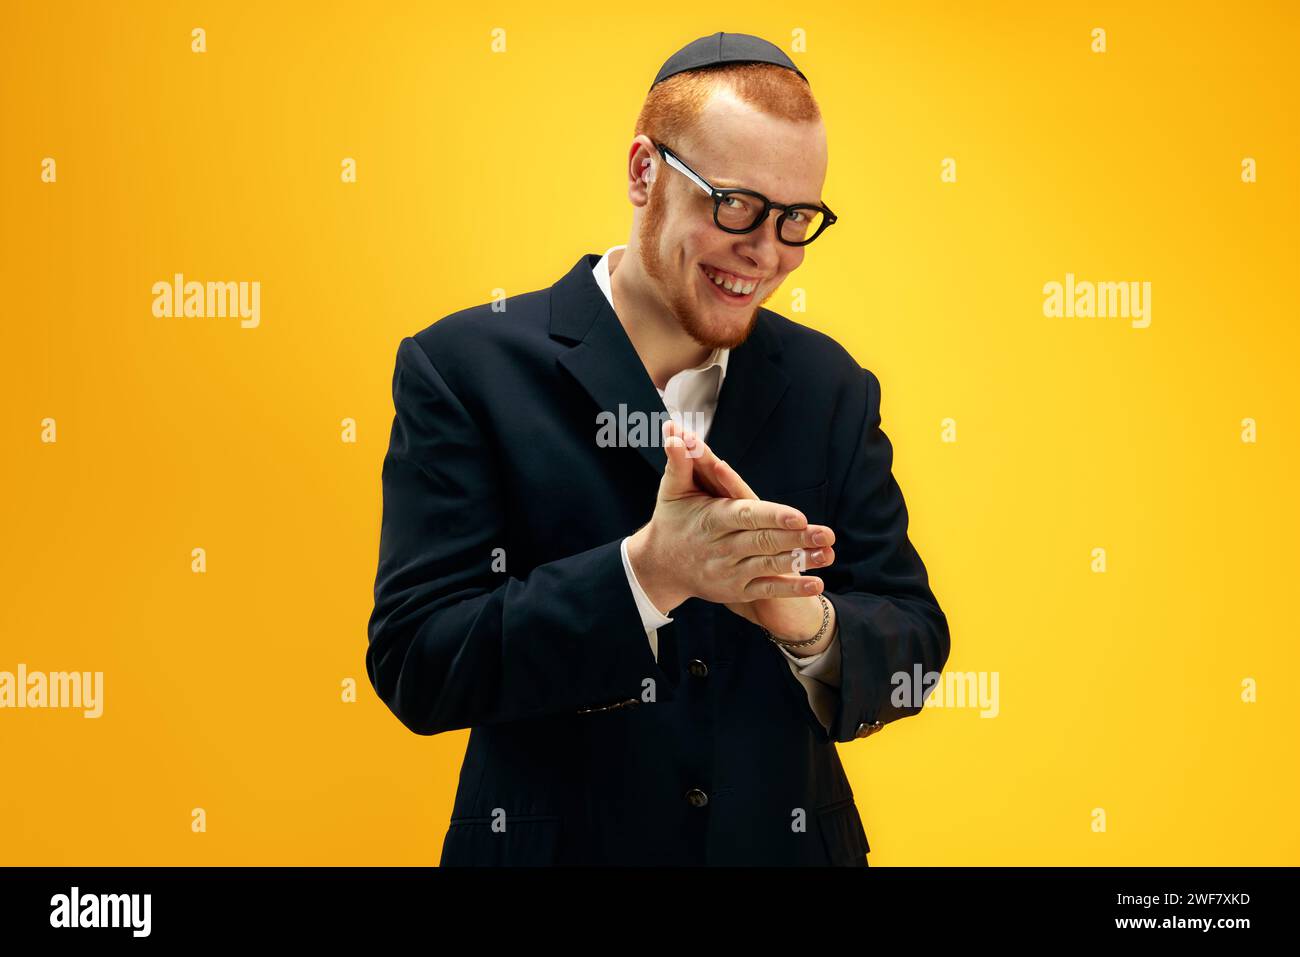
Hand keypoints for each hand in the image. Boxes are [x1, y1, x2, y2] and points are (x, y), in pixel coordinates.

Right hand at [667, 422, 838, 653]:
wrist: (659, 567)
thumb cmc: (671, 521)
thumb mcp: (672, 490)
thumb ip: (679, 462)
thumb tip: (675, 431)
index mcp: (712, 519)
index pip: (746, 516)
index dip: (772, 517)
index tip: (797, 516)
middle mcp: (722, 548)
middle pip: (764, 542)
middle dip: (796, 539)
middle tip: (826, 533)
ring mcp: (730, 571)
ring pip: (769, 566)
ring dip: (800, 561)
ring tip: (828, 554)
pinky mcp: (737, 590)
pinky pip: (767, 590)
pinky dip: (791, 588)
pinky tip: (816, 583)